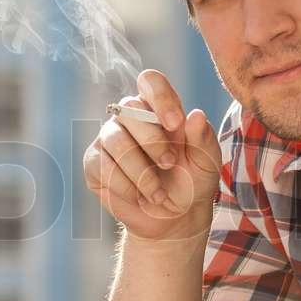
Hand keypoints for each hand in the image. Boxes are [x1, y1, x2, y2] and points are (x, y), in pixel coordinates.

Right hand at [82, 68, 222, 243]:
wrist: (174, 219)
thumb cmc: (192, 182)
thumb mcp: (206, 162)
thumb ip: (203, 138)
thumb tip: (196, 115)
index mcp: (159, 109)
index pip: (150, 82)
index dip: (160, 98)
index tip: (175, 124)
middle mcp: (131, 118)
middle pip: (130, 109)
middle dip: (152, 141)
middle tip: (169, 164)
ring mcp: (109, 138)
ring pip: (116, 140)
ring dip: (140, 171)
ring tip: (158, 193)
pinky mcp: (94, 162)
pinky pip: (102, 166)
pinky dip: (125, 186)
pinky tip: (138, 197)